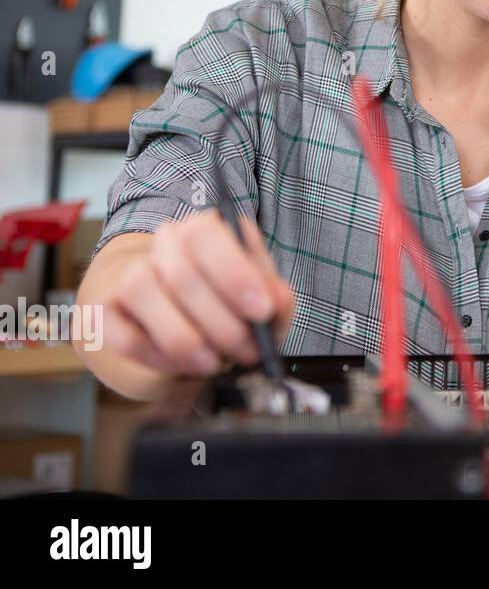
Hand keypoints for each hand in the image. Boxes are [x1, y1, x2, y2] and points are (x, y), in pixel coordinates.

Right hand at [101, 210, 294, 377]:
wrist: (172, 322)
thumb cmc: (225, 306)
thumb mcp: (260, 302)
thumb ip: (276, 300)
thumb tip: (277, 302)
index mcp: (204, 231)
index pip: (207, 234)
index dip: (235, 274)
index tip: (261, 311)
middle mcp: (164, 245)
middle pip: (182, 274)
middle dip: (222, 324)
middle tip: (246, 351)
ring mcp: (129, 275)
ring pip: (145, 295)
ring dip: (188, 341)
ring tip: (214, 362)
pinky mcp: (104, 312)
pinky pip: (125, 335)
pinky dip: (160, 358)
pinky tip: (184, 365)